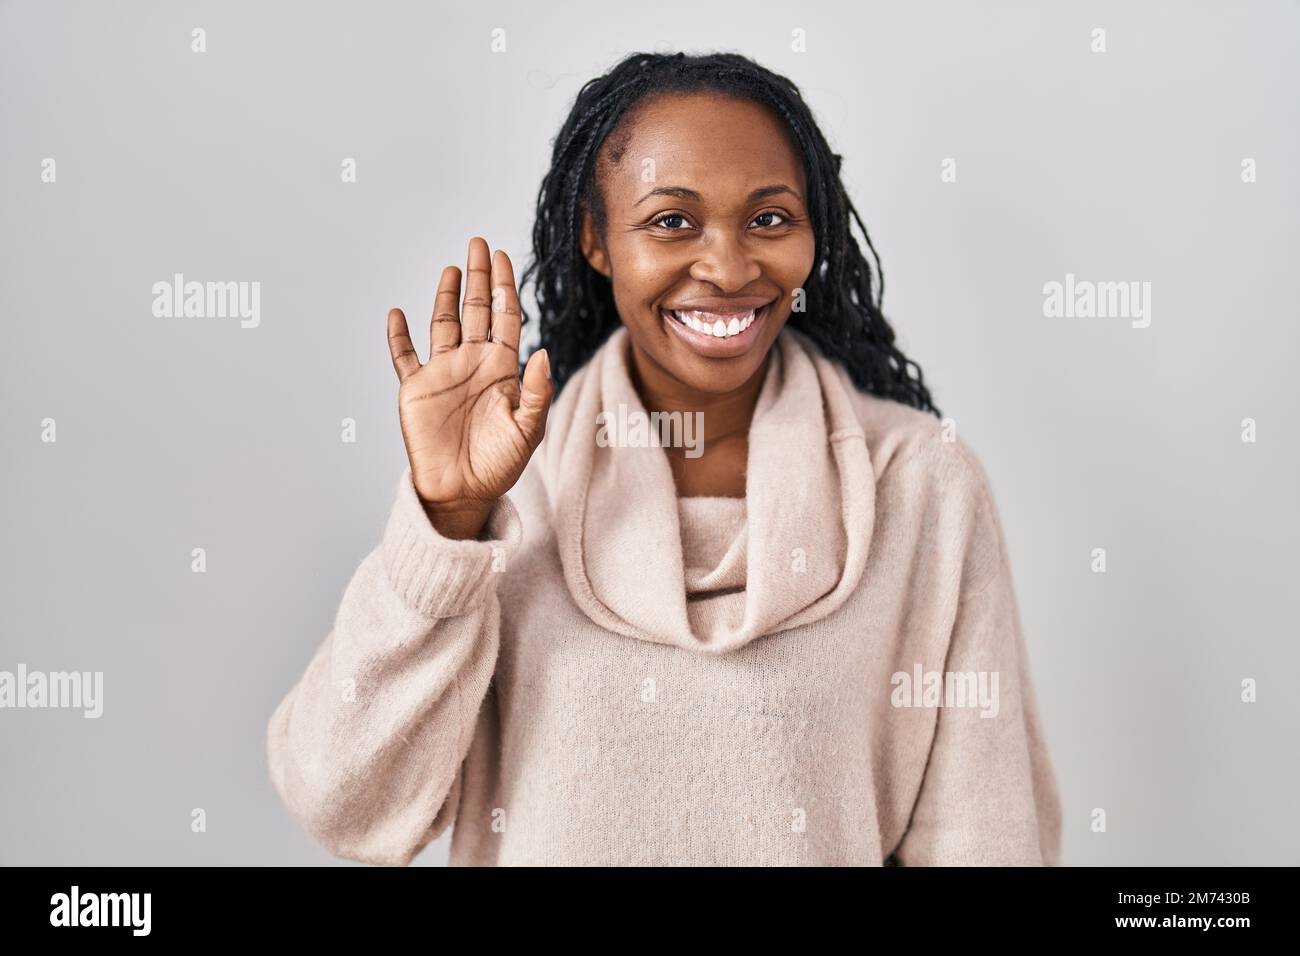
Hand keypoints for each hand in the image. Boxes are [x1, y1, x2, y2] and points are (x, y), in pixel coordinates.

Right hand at [387, 237, 552, 538]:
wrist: (463, 491)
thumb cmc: (500, 464)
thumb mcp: (527, 430)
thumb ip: (535, 392)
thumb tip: (541, 352)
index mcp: (502, 369)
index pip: (505, 318)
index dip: (504, 288)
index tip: (503, 258)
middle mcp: (473, 364)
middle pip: (476, 310)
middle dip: (478, 277)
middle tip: (479, 244)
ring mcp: (443, 373)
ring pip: (444, 323)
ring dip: (446, 295)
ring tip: (452, 267)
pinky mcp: (416, 388)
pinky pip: (404, 356)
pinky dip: (398, 335)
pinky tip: (397, 313)